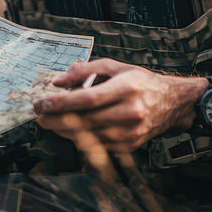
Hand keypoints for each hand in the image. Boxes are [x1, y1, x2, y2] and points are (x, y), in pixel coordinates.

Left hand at [32, 58, 204, 152]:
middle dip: (56, 119)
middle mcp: (129, 112)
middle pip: (85, 120)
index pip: (88, 99)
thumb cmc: (141, 82)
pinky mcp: (129, 145)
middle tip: (39, 116)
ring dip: (64, 130)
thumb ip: (85, 70)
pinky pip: (97, 144)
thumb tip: (58, 81)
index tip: (43, 103)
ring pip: (89, 136)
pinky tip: (69, 129)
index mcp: (126, 88)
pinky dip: (80, 138)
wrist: (171, 103)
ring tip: (50, 122)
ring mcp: (130, 132)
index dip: (62, 103)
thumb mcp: (115, 67)